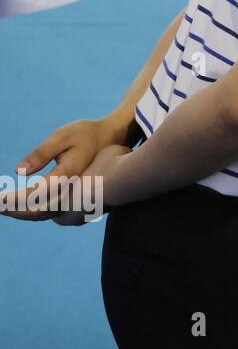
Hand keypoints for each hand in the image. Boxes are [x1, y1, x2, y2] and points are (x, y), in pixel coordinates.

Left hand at [2, 118, 127, 221]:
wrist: (116, 139)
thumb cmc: (89, 133)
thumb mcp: (63, 135)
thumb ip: (41, 153)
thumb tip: (18, 171)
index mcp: (68, 175)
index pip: (33, 195)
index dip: (12, 200)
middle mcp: (76, 192)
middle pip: (37, 211)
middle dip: (13, 210)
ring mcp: (82, 201)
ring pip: (45, 214)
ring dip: (23, 212)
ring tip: (6, 206)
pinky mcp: (82, 203)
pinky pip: (53, 212)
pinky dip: (36, 210)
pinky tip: (25, 204)